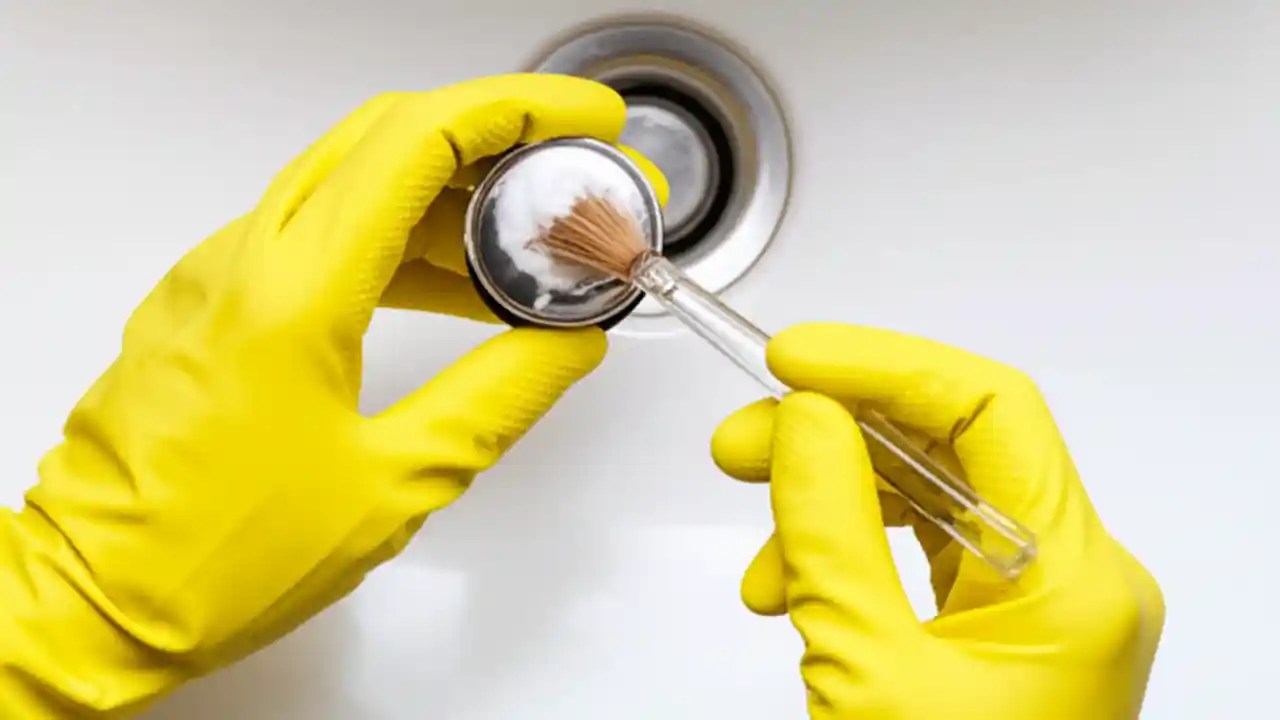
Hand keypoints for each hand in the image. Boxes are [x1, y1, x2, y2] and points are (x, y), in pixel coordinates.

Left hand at [0, 74, 664, 715]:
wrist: (95, 601)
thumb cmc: (222, 557)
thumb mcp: (397, 483)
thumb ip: (498, 398)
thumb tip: (570, 343)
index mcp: (296, 289)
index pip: (418, 141)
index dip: (517, 110)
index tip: (588, 119)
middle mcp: (248, 257)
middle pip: (385, 138)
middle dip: (493, 138)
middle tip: (570, 169)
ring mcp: (221, 275)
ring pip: (351, 185)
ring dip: (447, 197)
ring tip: (529, 244)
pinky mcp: (213, 305)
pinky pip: (317, 237)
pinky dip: (395, 241)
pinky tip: (455, 289)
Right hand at [711, 323, 1164, 718]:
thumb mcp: (867, 669)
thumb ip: (830, 532)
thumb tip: (804, 423)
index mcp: (1075, 583)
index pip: (990, 409)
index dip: (883, 365)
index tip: (793, 360)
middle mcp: (1070, 583)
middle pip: (952, 448)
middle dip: (833, 433)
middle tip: (743, 435)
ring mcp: (1035, 610)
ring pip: (925, 499)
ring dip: (826, 500)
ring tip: (755, 534)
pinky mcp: (994, 633)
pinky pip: (915, 554)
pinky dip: (841, 552)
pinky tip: (787, 586)